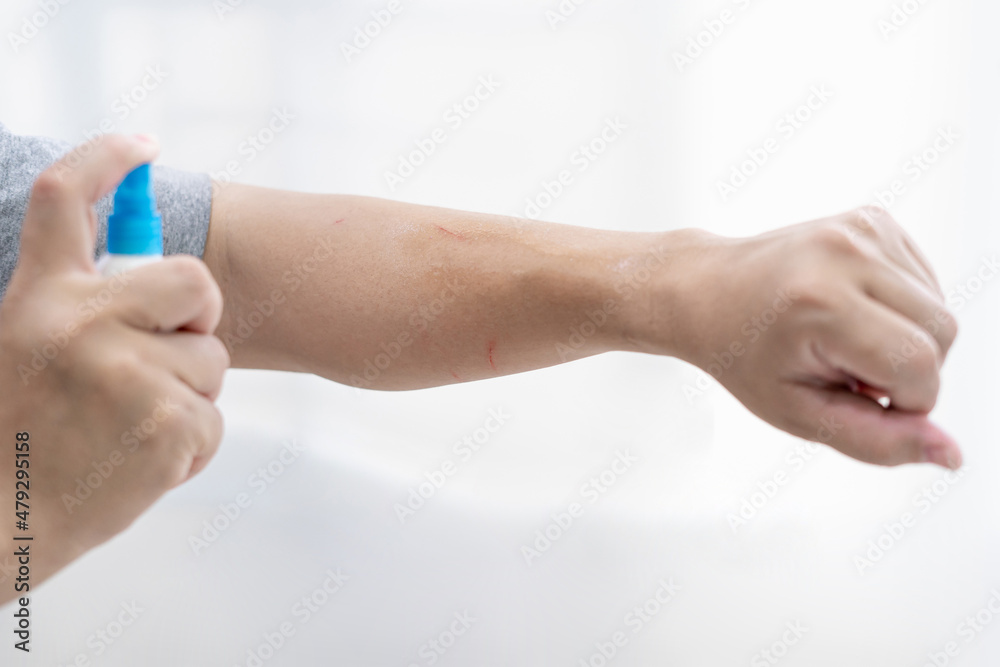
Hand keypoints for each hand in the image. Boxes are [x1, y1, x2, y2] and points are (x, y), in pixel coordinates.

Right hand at [0, 135, 228, 600]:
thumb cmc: (13, 441)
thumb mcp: (23, 352)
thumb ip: (78, 313)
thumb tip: (160, 288)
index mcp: (40, 299)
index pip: (64, 200)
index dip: (106, 159)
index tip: (142, 145)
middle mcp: (84, 323)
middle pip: (194, 281)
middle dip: (197, 315)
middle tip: (169, 349)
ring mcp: (130, 374)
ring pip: (210, 361)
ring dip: (186, 396)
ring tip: (124, 431)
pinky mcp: (169, 426)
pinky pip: (213, 422)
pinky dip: (188, 448)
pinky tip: (136, 465)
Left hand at [646, 207, 959, 468]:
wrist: (708, 291)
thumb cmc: (744, 355)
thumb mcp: (798, 413)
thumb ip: (877, 441)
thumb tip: (952, 454)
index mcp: (820, 301)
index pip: (918, 367)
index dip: (902, 401)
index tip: (857, 396)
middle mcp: (845, 253)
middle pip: (942, 334)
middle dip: (908, 370)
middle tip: (844, 368)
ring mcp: (862, 228)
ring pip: (940, 309)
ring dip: (905, 338)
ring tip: (843, 339)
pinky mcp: (873, 218)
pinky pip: (926, 282)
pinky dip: (902, 310)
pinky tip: (853, 311)